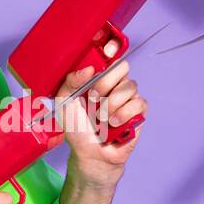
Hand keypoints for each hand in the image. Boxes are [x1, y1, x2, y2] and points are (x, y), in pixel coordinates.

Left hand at [47, 60, 146, 187]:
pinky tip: (114, 124)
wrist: (90, 155)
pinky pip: (139, 103)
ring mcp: (128, 98)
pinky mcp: (139, 113)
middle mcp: (115, 85)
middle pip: (122, 67)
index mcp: (97, 78)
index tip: (107, 52)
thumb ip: (70, 82)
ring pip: (130, 86)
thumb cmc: (77, 130)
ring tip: (102, 119)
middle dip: (106, 83)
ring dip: (112, 104)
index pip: (110, 55)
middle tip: (93, 99)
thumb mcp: (64, 104)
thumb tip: (88, 68)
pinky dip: (124, 114)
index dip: (112, 49)